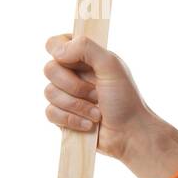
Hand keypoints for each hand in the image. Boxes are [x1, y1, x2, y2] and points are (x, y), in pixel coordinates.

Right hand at [43, 34, 177, 177]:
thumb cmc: (125, 99)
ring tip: (96, 112)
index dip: (59, 51)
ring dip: (77, 105)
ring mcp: (66, 95)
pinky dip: (72, 120)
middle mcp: (73, 74)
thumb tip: (58, 52)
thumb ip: (85, 48)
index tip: (71, 60)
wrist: (129, 134)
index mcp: (84, 57)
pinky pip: (50, 113)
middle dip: (74, 85)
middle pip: (49, 69)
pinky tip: (88, 124)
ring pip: (49, 93)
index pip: (56, 43)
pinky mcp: (62, 116)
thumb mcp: (111, 66)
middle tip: (96, 93)